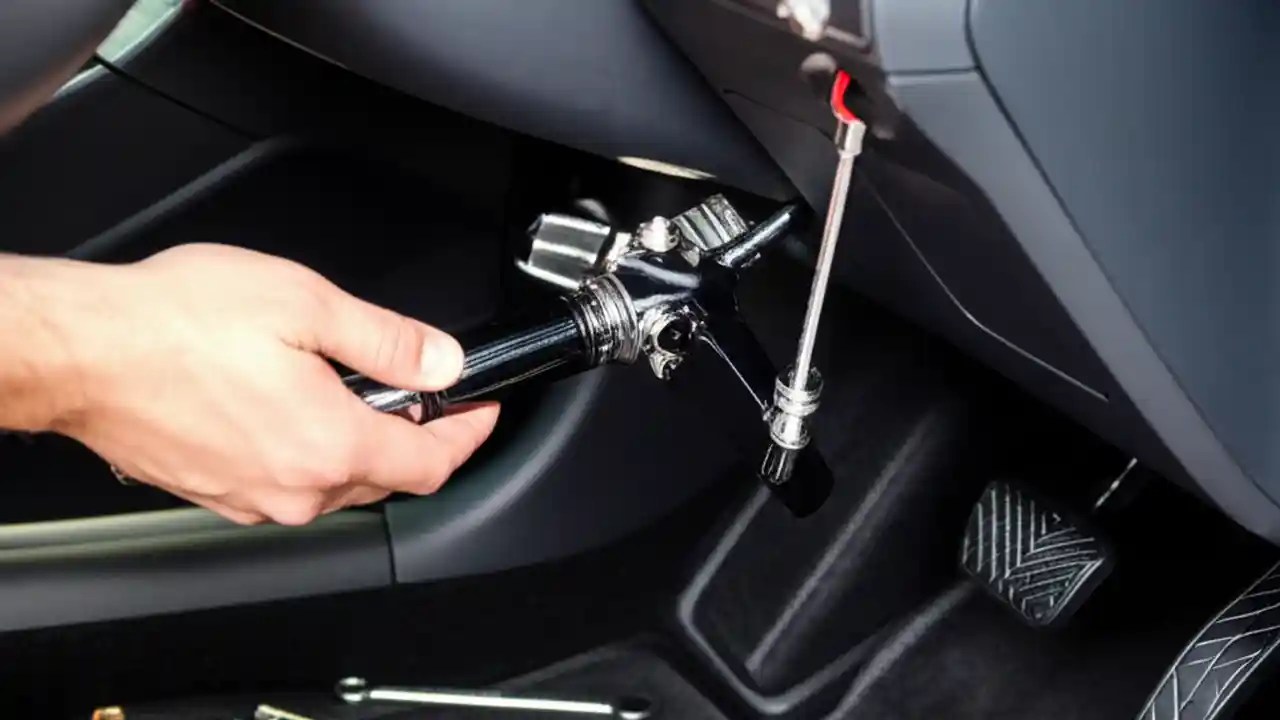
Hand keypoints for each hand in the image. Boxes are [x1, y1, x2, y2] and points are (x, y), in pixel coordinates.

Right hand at [30, 244, 498, 524]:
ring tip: (348, 388)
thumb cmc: (172, 324)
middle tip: (420, 389)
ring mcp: (251, 498)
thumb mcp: (304, 305)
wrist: (77, 352)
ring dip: (358, 442)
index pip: (433, 464)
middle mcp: (295, 489)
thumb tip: (443, 361)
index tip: (482, 410)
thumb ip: (387, 340)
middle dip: (415, 436)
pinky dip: (309, 449)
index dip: (469, 434)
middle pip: (388, 477)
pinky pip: (287, 481)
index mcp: (329, 447)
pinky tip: (291, 404)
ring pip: (336, 481)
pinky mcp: (215, 492)